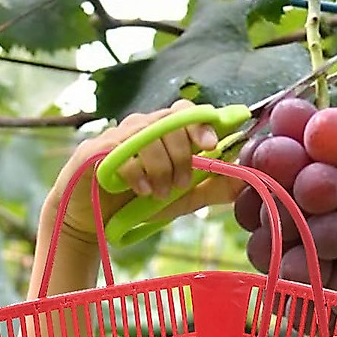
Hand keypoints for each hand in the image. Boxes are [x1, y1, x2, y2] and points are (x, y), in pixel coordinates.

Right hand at [39, 101, 240, 245]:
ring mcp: (116, 136)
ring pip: (149, 135)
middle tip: (180, 182)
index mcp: (163, 134)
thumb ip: (211, 188)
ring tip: (158, 193)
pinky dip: (137, 174)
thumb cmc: (136, 204)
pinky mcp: (95, 152)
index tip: (212, 144)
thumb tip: (244, 178)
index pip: (186, 113)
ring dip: (161, 168)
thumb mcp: (183, 199)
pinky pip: (123, 153)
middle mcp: (140, 128)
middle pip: (170, 121)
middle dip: (182, 154)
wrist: (92, 223)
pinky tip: (140, 190)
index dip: (201, 123)